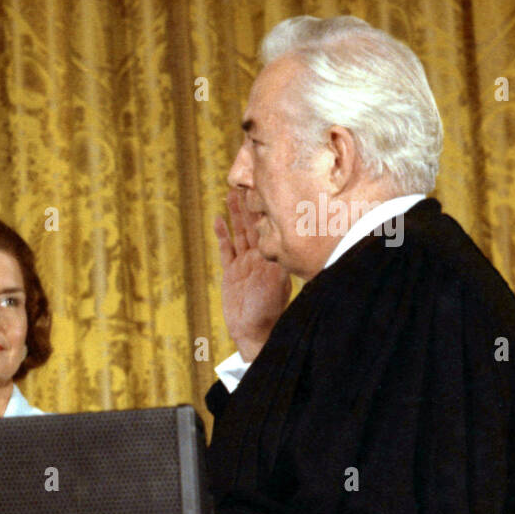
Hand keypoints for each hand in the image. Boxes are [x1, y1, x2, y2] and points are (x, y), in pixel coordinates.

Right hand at [214, 189, 290, 361]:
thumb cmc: (270, 314)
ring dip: (236, 214)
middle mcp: (259, 257)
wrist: (254, 331)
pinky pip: (226, 249)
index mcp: (272, 258)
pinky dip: (222, 234)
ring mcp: (243, 263)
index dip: (269, 210)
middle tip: (246, 183)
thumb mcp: (280, 286)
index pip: (271, 228)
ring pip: (239, 233)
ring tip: (232, 193)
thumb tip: (295, 246)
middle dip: (250, 205)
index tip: (268, 189)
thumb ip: (282, 266)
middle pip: (254, 225)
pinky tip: (219, 219)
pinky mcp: (230, 271)